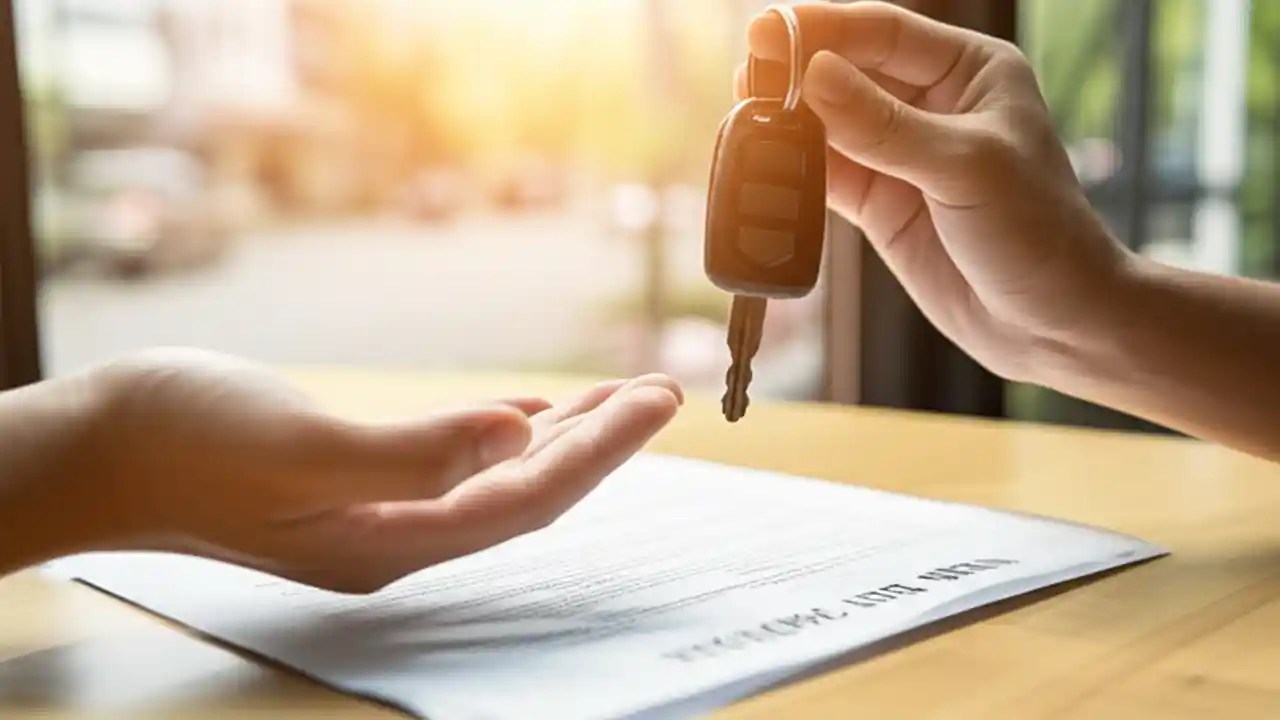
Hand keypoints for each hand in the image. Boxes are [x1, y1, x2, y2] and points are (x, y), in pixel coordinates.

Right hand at [2, 349, 680, 592]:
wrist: (94, 452)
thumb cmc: (180, 445)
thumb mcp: (297, 448)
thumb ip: (412, 453)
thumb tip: (520, 433)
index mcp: (392, 540)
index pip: (528, 497)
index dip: (601, 449)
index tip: (656, 400)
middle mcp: (396, 537)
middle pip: (527, 493)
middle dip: (601, 444)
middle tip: (660, 392)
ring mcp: (374, 514)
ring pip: (497, 478)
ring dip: (562, 436)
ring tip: (618, 399)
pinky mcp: (351, 483)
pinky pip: (455, 464)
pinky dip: (502, 433)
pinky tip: (528, 412)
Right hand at [742, 2, 1130, 383]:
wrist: (1054, 326)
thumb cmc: (1040, 234)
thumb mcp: (965, 168)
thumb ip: (885, 126)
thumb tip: (815, 77)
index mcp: (970, 71)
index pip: (884, 32)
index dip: (825, 29)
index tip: (771, 33)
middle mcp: (932, 105)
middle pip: (848, 71)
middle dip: (798, 72)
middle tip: (747, 72)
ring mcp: (901, 156)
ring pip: (829, 124)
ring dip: (788, 122)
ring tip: (745, 114)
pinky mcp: (880, 205)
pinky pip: (826, 176)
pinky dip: (793, 171)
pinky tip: (763, 164)